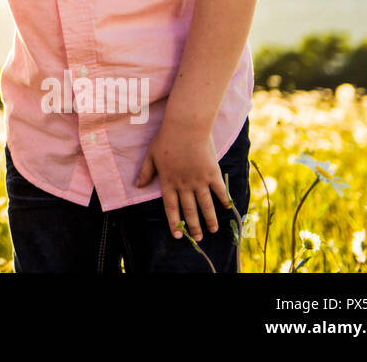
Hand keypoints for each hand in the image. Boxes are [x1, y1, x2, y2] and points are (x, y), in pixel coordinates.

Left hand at [135, 121, 229, 240]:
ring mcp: (199, 180)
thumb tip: (138, 186)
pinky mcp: (212, 173)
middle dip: (193, 226)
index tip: (177, 235)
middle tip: (197, 239)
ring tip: (211, 231)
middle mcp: (184, 185)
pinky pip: (219, 190)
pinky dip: (224, 200)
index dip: (174, 222)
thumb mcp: (150, 155)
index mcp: (168, 182)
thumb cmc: (166, 139)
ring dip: (209, 219)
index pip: (171, 207)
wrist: (185, 127)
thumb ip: (145, 172)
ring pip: (205, 205)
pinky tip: (227, 208)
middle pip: (189, 210)